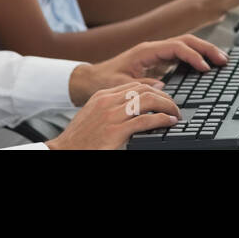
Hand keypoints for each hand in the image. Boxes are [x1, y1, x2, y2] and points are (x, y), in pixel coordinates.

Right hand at [47, 81, 179, 149]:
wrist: (64, 152)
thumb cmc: (79, 139)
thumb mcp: (92, 115)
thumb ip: (110, 108)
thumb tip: (133, 108)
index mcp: (102, 96)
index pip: (135, 85)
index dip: (154, 90)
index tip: (164, 97)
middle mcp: (107, 102)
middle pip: (144, 89)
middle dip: (164, 97)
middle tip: (173, 106)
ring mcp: (111, 116)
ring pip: (147, 101)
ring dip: (166, 106)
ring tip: (175, 114)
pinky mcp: (115, 131)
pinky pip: (145, 121)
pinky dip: (161, 120)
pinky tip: (168, 122)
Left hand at [69, 35, 227, 103]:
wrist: (90, 79)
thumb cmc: (103, 81)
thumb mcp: (121, 85)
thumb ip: (142, 85)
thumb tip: (163, 86)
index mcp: (146, 50)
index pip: (177, 47)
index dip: (193, 56)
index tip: (205, 67)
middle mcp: (153, 48)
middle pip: (186, 41)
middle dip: (206, 48)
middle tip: (223, 59)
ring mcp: (156, 53)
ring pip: (185, 45)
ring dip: (203, 51)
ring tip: (220, 60)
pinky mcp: (157, 61)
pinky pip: (181, 55)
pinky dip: (195, 58)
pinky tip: (205, 66)